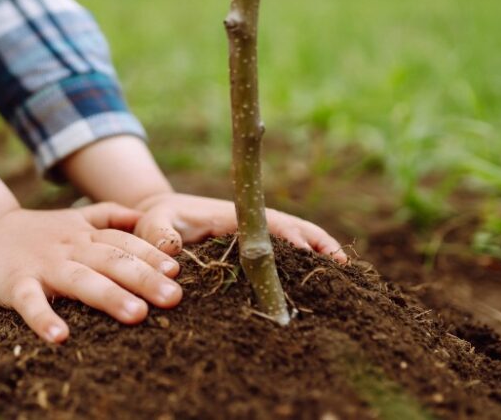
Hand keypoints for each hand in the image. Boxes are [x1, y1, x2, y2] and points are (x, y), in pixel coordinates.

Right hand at [0, 203, 182, 343]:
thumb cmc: (41, 232)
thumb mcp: (76, 217)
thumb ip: (110, 215)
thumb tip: (147, 218)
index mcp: (86, 235)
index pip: (124, 243)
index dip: (150, 256)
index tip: (176, 272)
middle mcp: (70, 248)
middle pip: (111, 260)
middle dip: (143, 278)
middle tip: (173, 298)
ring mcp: (43, 266)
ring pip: (79, 279)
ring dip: (108, 296)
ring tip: (136, 315)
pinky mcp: (15, 283)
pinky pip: (30, 301)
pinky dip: (43, 318)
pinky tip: (60, 338)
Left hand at [132, 193, 347, 262]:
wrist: (158, 218)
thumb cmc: (157, 220)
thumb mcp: (153, 224)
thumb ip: (160, 235)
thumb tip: (171, 251)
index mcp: (233, 215)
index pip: (269, 224)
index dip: (291, 237)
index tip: (310, 253)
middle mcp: (252, 223)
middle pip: (295, 231)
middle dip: (319, 248)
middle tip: (345, 273)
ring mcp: (257, 235)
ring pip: (299, 241)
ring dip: (321, 256)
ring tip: (347, 280)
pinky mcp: (256, 250)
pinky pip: (288, 255)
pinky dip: (310, 263)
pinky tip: (326, 285)